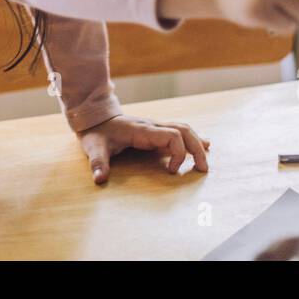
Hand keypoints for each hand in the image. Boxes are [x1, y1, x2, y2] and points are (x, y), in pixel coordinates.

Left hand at [77, 114, 209, 184]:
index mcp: (143, 130)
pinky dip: (192, 140)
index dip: (178, 154)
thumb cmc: (97, 134)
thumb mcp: (94, 148)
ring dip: (196, 144)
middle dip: (196, 149)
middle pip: (184, 130)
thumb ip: (98, 162)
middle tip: (202, 169)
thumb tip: (100, 179)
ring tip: (204, 162)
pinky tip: (203, 145)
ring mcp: (155, 127)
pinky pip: (178, 132)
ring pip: (183, 129)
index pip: (172, 135)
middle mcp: (153, 126)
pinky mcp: (155, 132)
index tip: (171, 172)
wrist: (95, 119)